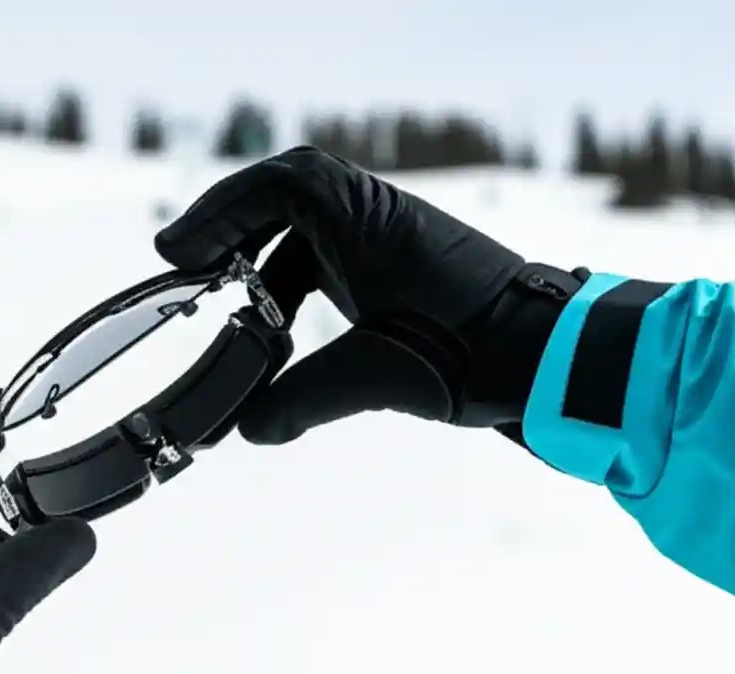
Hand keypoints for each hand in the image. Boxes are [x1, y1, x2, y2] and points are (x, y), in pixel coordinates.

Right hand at [156, 146, 586, 445]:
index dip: (218, 212)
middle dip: (232, 236)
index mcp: (365, 218)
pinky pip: (334, 267)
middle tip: (189, 273)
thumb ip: (302, 400)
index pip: (279, 185)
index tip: (177, 252)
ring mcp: (391, 246)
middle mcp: (376, 219)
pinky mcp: (404, 277)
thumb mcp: (377, 375)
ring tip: (233, 319)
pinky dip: (299, 295)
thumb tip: (250, 428)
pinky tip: (285, 341)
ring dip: (265, 273)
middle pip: (285, 204)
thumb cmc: (475, 348)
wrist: (557, 361)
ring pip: (309, 240)